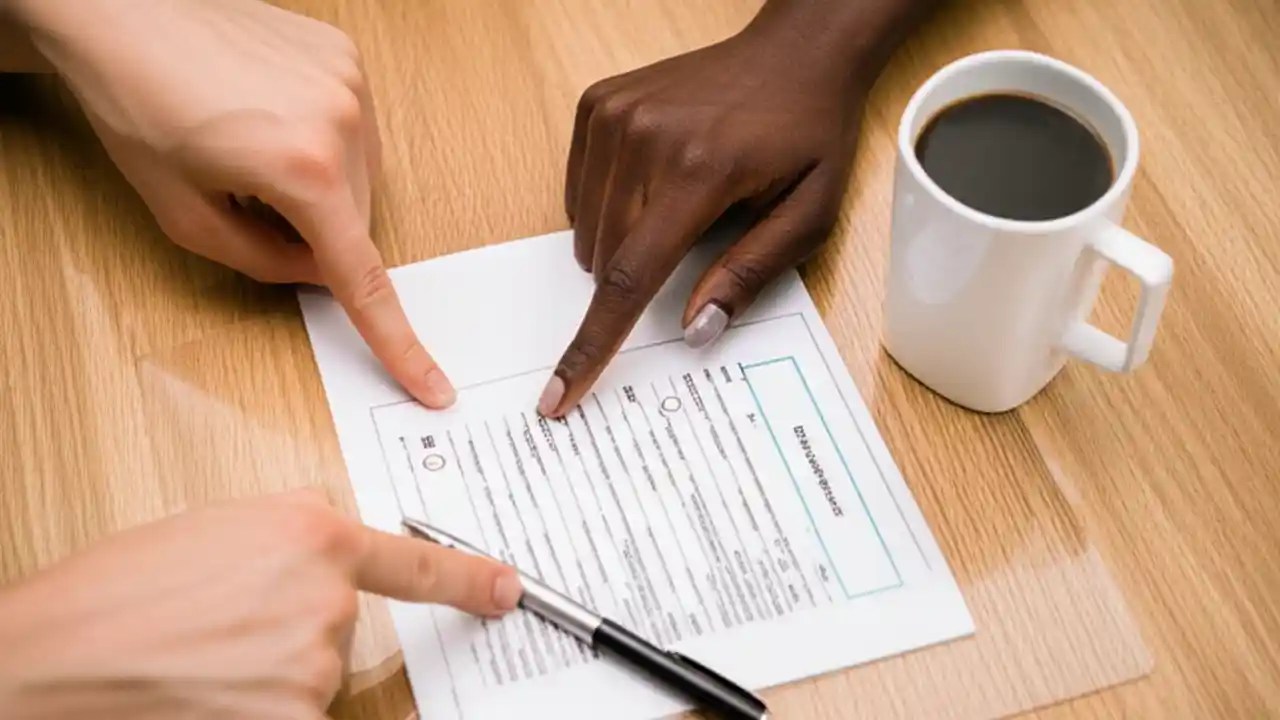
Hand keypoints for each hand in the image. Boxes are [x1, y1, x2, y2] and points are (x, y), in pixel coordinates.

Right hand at [0, 489, 521, 718]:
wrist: (52, 660)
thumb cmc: (114, 593)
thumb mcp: (215, 527)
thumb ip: (288, 532)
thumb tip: (325, 545)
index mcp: (310, 533)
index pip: (413, 560)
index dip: (467, 577)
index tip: (505, 588)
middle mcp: (326, 599)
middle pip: (341, 622)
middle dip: (294, 625)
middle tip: (221, 624)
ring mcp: (313, 668)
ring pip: (312, 674)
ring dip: (270, 671)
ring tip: (202, 656)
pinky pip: (296, 713)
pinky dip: (259, 706)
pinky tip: (210, 692)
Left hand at [12, 0, 454, 407]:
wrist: (123, 12)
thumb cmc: (136, 102)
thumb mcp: (185, 215)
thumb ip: (262, 264)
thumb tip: (313, 270)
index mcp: (305, 169)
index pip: (362, 278)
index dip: (398, 342)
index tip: (434, 384)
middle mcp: (344, 122)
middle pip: (357, 223)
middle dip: (315, 234)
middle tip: (251, 204)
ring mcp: (352, 84)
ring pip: (361, 177)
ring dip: (320, 184)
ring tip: (254, 148)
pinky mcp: (346, 59)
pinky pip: (354, 129)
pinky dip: (322, 140)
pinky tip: (270, 116)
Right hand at [540, 0, 932, 416]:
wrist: (796, 53)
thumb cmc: (809, 133)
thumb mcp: (809, 214)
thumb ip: (749, 274)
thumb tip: (694, 329)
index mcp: (701, 171)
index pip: (630, 279)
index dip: (592, 347)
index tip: (559, 394)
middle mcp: (645, 138)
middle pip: (606, 260)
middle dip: (636, 285)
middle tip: (693, 249)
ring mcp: (614, 115)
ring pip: (587, 230)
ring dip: (621, 246)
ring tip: (682, 210)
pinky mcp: (598, 104)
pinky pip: (579, 191)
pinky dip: (607, 210)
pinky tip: (654, 188)